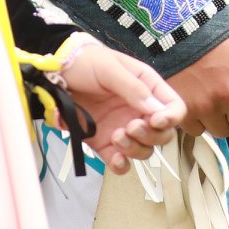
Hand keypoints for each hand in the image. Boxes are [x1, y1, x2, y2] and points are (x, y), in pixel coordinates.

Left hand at [59, 41, 185, 173]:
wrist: (55, 74)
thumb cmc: (85, 62)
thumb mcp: (110, 68)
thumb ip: (133, 88)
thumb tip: (155, 110)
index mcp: (148, 88)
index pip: (173, 107)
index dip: (171, 118)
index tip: (156, 120)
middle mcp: (139, 111)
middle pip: (163, 134)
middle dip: (151, 136)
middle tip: (131, 127)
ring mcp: (123, 129)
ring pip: (145, 150)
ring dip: (135, 149)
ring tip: (116, 136)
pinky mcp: (105, 144)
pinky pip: (121, 162)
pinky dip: (122, 165)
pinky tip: (115, 158)